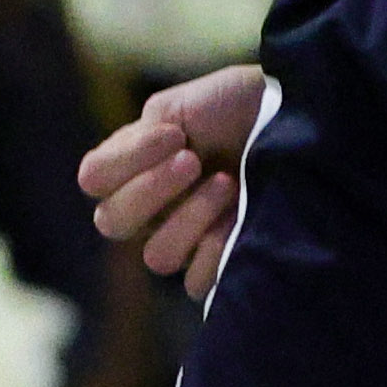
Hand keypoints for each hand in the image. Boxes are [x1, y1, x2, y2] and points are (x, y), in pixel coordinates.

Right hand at [78, 64, 266, 302]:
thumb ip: (144, 133)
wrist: (293, 118)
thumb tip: (137, 171)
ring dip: (191, 216)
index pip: (93, 178)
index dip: (127, 160)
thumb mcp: (181, 105)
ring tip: (227, 184)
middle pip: (113, 222)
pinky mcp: (216, 262)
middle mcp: (150, 206)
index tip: (175, 134)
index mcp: (133, 164)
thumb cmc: (235, 105)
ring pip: (156, 255)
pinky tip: (238, 219)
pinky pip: (196, 281)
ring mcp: (182, 237)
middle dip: (153, 189)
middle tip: (193, 160)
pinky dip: (216, 249)